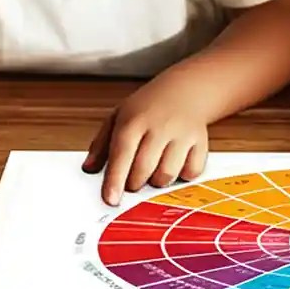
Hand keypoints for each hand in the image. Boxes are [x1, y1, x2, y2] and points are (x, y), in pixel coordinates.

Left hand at [83, 83, 208, 205]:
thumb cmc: (148, 107)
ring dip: (156, 181)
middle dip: (134, 183)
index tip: (111, 199)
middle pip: (144, 169)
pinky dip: (182, 175)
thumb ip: (101, 144)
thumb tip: (89, 169)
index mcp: (135, 120)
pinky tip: (175, 164)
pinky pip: (191, 172)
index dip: (115, 180)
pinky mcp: (200, 142)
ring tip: (153, 170)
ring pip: (167, 174)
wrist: (186, 90)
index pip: (122, 153)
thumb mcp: (119, 117)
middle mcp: (160, 126)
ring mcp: (182, 134)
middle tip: (132, 180)